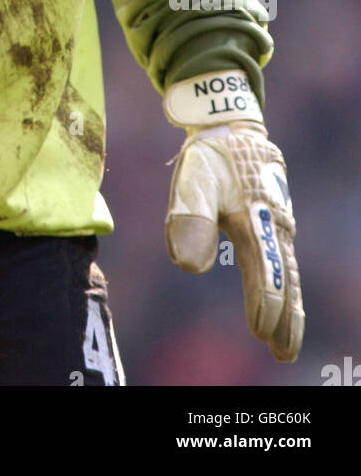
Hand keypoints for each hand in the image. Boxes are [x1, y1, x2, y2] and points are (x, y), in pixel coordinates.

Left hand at [164, 72, 303, 361]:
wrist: (230, 124)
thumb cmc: (210, 155)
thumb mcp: (192, 179)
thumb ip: (189, 218)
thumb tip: (188, 268)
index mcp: (254, 220)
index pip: (265, 271)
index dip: (263, 303)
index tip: (260, 331)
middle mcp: (273, 225)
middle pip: (285, 279)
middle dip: (285, 318)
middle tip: (284, 353)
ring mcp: (277, 223)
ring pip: (288, 271)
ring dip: (289, 306)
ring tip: (285, 342)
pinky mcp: (274, 220)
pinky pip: (285, 259)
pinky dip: (287, 285)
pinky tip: (283, 301)